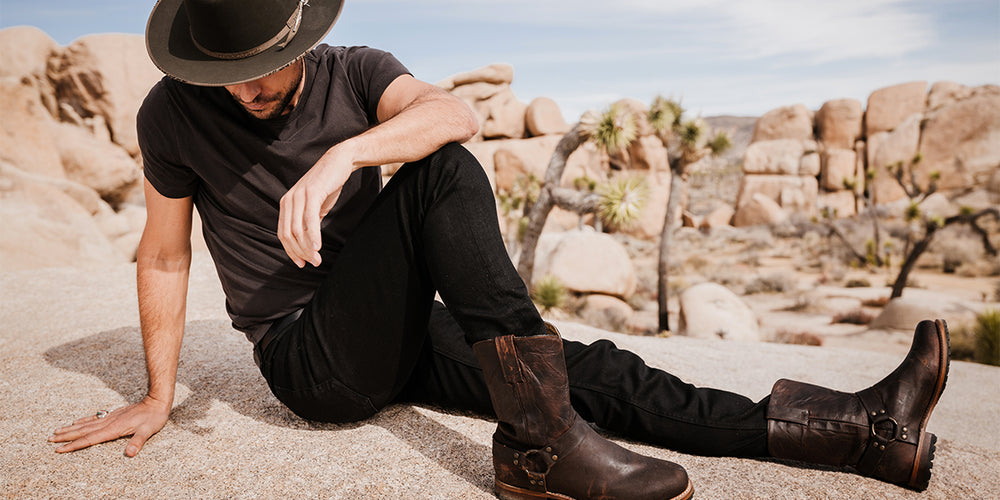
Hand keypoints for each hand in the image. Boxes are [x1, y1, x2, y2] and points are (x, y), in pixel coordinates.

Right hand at [48, 396, 169, 456]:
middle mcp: (108, 422)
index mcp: (113, 429)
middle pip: (82, 431)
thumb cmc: (153, 418)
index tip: (59, 449)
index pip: (90, 439)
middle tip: (49, 439)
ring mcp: (110, 417)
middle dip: (65, 436)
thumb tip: (130, 454)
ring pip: (85, 424)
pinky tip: (76, 421)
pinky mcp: (114, 414)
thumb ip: (138, 442)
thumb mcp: (148, 431)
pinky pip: (93, 418)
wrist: (157, 401)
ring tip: (56, 431)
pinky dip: (83, 420)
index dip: (74, 445)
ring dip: (70, 428)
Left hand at [278, 146, 354, 267]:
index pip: (283, 233)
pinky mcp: (312, 193)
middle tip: (313, 263)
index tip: (301, 263)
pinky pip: (310, 219)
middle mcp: (289, 200)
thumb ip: (309, 221)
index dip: (291, 251)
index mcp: (286, 204)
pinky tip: (317, 247)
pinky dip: (313, 235)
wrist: (339, 162)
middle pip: (288, 234)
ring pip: (298, 230)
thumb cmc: (328, 184)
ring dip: (307, 248)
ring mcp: (299, 196)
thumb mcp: (315, 206)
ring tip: (317, 259)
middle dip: (300, 252)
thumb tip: (308, 241)